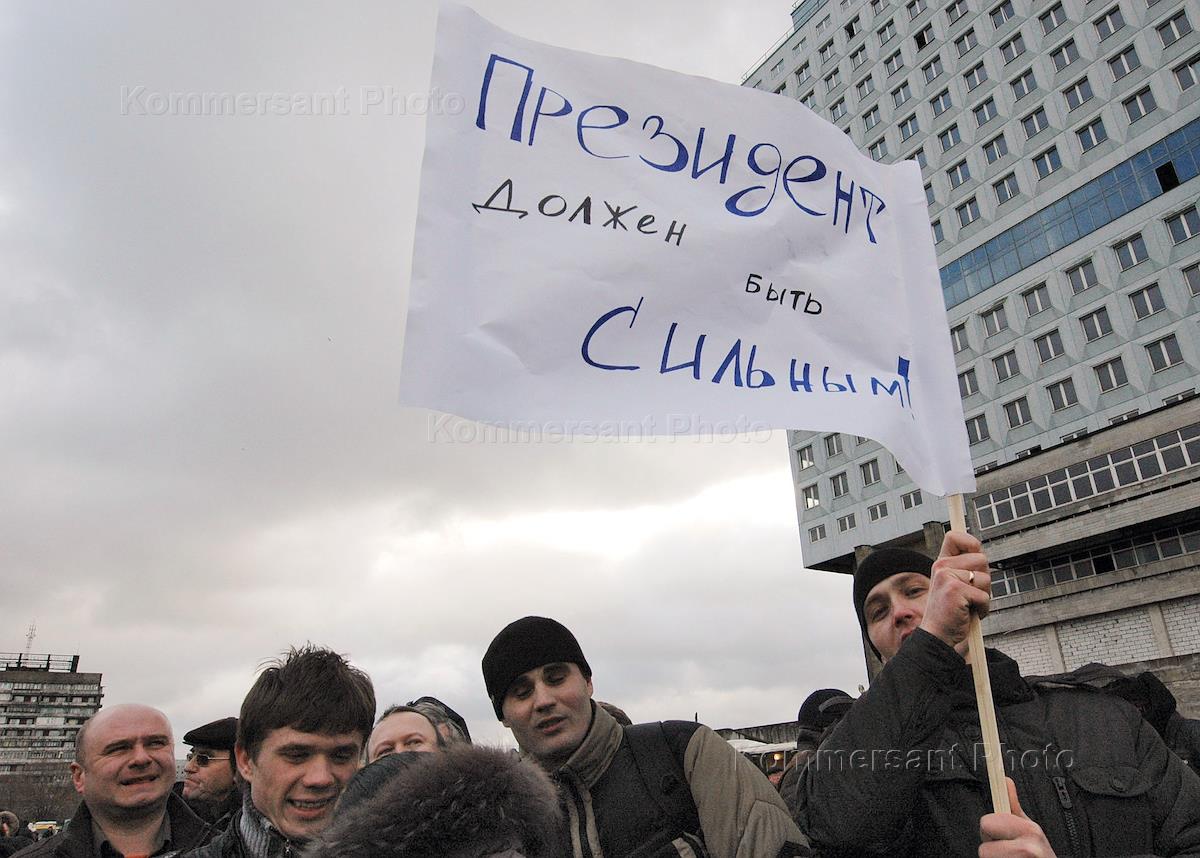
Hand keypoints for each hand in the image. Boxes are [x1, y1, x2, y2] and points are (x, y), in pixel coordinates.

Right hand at [918, 531, 989, 653]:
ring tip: (969, 606)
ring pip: (985, 578)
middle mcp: (941, 566)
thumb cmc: (952, 614)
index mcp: (941, 564)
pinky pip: (984, 596)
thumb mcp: (957, 587)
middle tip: (971, 595)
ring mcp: (946, 576)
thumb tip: (983, 556)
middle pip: (981, 558)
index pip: (955, 536)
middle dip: (984, 579)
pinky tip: (968, 614)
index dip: (970, 541)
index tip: (975, 552)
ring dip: (984, 596)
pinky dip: (982, 609)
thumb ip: (967, 570)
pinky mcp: (955, 589)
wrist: (938, 636)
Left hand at [979, 779, 1055, 856]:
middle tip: (1007, 849)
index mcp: (1030, 830)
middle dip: (992, 847)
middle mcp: (1028, 848)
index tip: (998, 832)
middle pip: (984, 847)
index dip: (990, 830)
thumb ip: (1013, 804)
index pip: (986, 824)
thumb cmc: (1039, 853)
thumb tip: (1005, 780)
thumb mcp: (1029, 828)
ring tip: (1011, 857)